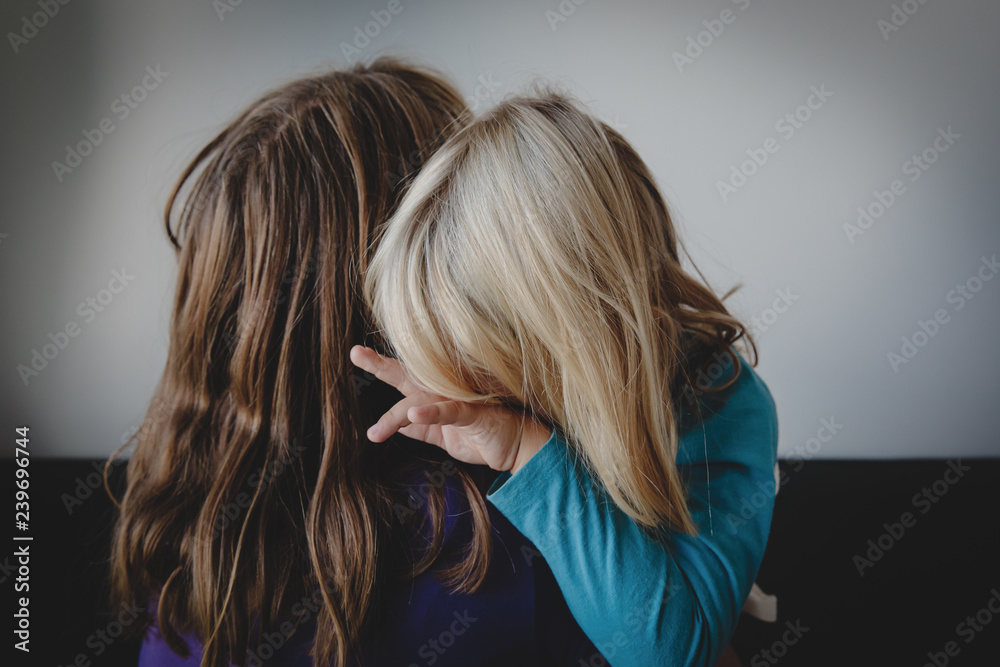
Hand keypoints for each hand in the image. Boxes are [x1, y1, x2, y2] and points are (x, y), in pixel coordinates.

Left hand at [349, 345, 550, 473]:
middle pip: (409, 376)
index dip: (382, 366)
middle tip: (356, 353)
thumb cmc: (484, 437)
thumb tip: (399, 424)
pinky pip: (451, 412)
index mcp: (436, 394)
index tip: (358, 354)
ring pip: (423, 401)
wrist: (519, 448)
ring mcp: (461, 400)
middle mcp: (446, 391)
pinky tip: (414, 415)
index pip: (404, 378)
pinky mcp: (476, 413)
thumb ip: (423, 428)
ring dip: (397, 416)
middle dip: (382, 365)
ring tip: (376, 432)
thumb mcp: (445, 436)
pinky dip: (432, 413)